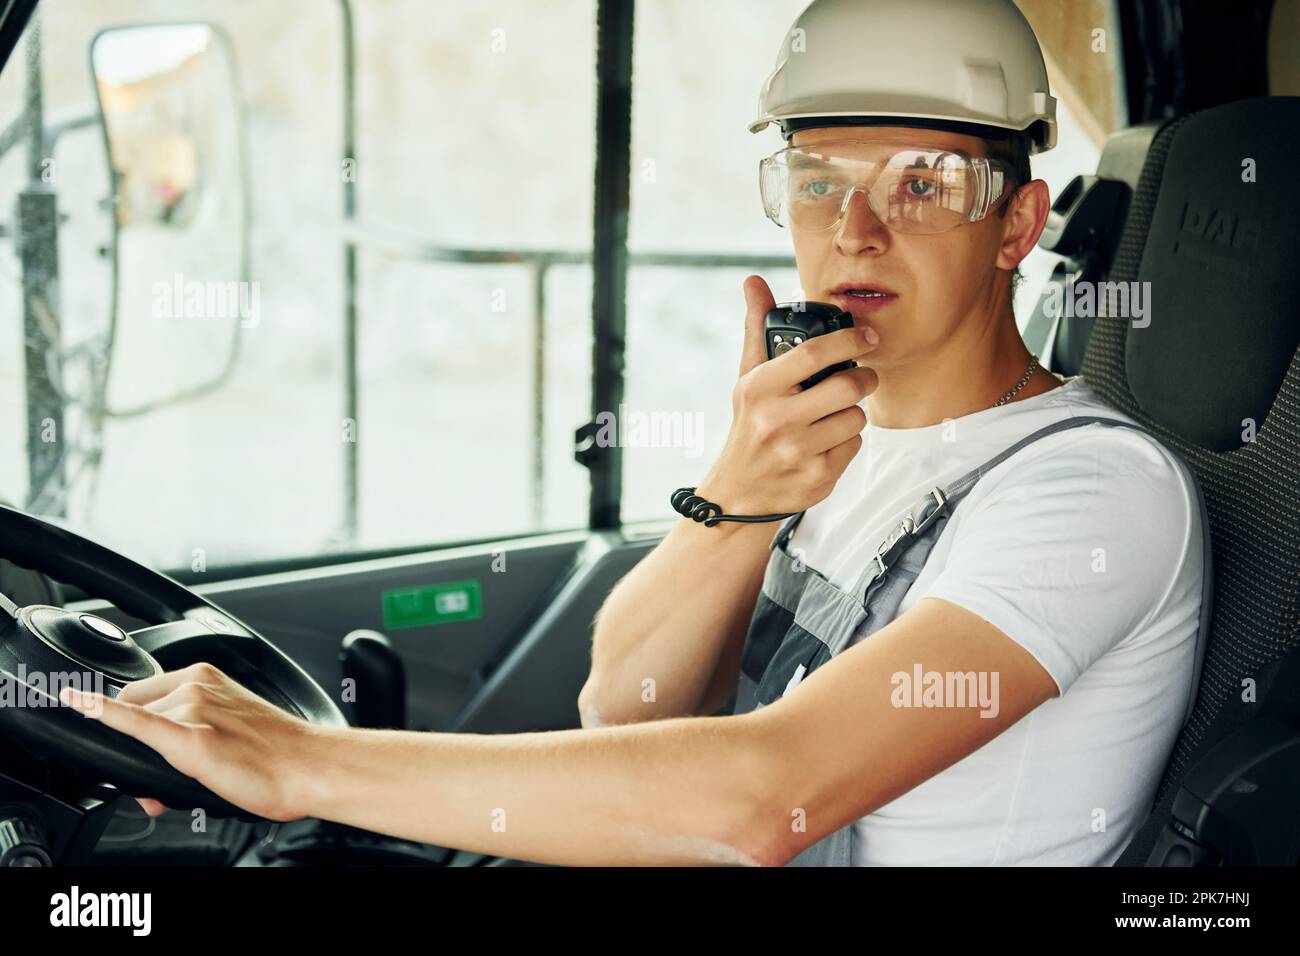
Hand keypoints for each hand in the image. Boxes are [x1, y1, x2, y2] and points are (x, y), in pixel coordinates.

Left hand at [59, 662, 324, 820]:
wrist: (309, 767)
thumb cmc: (282, 753)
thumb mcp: (232, 728)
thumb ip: (194, 731)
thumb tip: (163, 763)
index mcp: (206, 675)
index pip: (144, 693)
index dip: (138, 722)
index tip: (149, 740)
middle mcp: (196, 685)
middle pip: (134, 710)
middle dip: (140, 744)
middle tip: (170, 775)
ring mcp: (191, 708)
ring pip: (137, 730)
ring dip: (145, 761)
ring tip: (183, 785)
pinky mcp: (189, 737)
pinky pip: (134, 721)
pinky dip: (101, 712)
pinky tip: (78, 702)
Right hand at [697, 275, 879, 514]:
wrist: (738, 494)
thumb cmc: (748, 428)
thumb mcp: (747, 379)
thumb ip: (758, 329)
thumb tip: (754, 282)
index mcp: (760, 388)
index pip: (814, 353)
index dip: (848, 338)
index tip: (867, 335)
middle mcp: (777, 420)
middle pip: (847, 386)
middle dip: (863, 378)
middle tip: (862, 377)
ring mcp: (798, 451)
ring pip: (856, 418)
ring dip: (852, 414)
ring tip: (832, 416)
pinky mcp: (817, 477)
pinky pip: (854, 446)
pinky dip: (847, 442)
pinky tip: (825, 443)